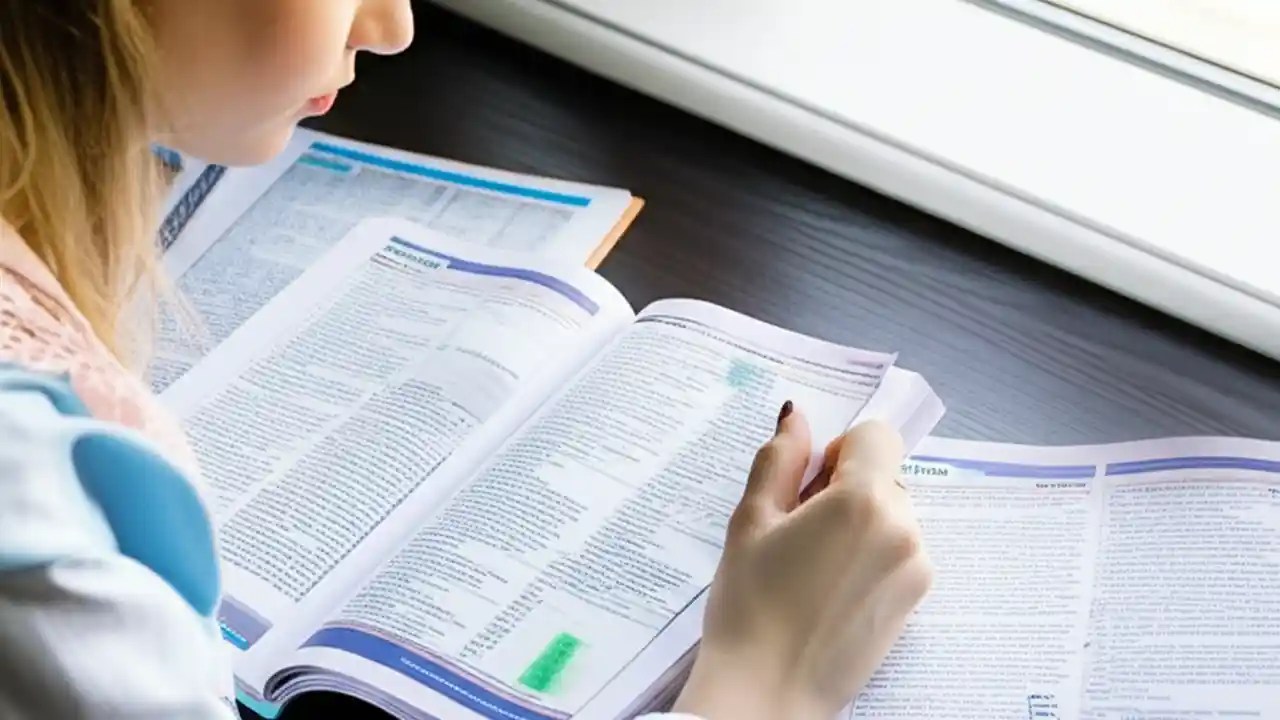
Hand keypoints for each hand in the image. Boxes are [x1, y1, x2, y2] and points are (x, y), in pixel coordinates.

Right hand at [673, 404, 932, 718]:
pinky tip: (830, 590)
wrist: (767, 690)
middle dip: (846, 490)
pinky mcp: (915, 602)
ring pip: (892, 516)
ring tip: (812, 567)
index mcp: (863, 502)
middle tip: (799, 531)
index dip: (839, 450)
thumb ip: (780, 459)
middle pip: (884, 477)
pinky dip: (870, 557)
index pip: (877, 435)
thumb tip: (795, 415)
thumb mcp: (752, 520)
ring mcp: (915, 569)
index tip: (809, 484)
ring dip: (859, 525)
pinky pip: (898, 553)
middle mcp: (903, 531)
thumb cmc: (750, 606)